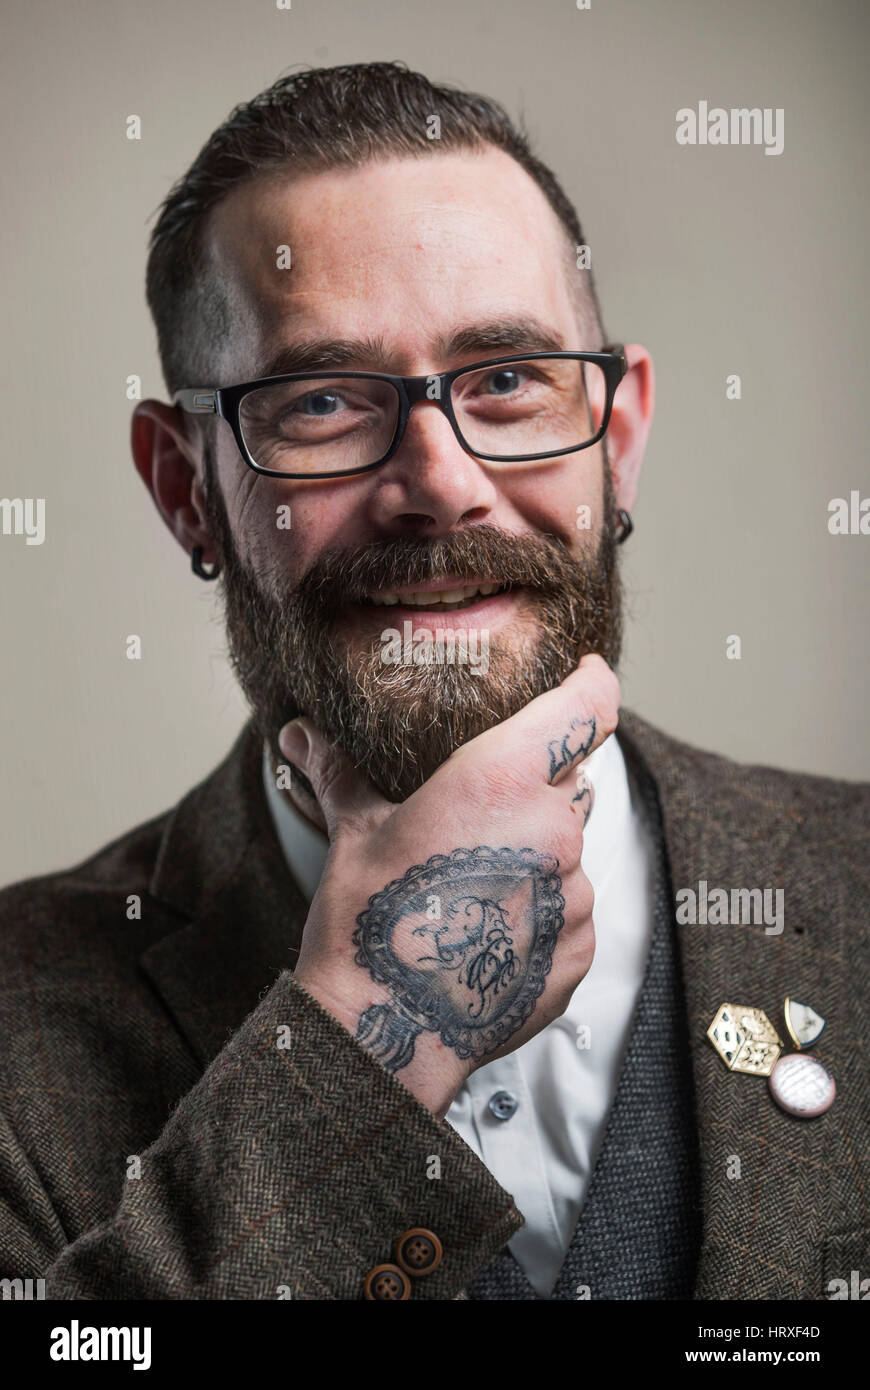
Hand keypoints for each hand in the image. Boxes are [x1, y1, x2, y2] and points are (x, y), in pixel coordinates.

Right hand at [279, 654, 618, 1117]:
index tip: (588, 674)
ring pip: (569, 851)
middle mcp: (552, 828)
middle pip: (568, 784)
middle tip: (478, 822)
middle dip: (532, 794)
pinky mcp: (580, 948)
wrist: (385, 1029)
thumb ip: (340, 771)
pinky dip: (541, 912)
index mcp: (503, 779)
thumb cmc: (369, 921)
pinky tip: (488, 930)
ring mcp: (572, 893)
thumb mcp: (355, 831)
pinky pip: (573, 911)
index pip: (585, 706)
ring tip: (471, 890)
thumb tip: (300, 733)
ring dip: (535, 858)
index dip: (591, 683)